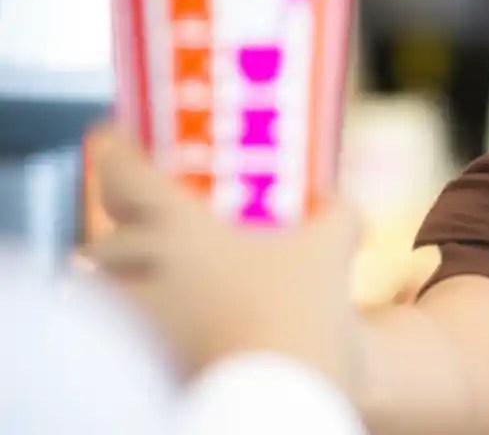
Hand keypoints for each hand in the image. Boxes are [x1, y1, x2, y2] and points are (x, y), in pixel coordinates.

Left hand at [86, 127, 363, 392]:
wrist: (280, 397)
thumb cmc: (300, 314)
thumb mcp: (332, 251)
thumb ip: (338, 216)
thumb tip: (342, 200)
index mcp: (177, 232)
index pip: (120, 175)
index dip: (115, 149)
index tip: (116, 134)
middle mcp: (142, 274)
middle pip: (101, 241)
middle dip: (116, 226)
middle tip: (141, 214)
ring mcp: (141, 325)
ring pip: (106, 291)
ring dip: (121, 277)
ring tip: (151, 272)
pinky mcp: (149, 363)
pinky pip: (130, 334)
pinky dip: (141, 321)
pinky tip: (172, 320)